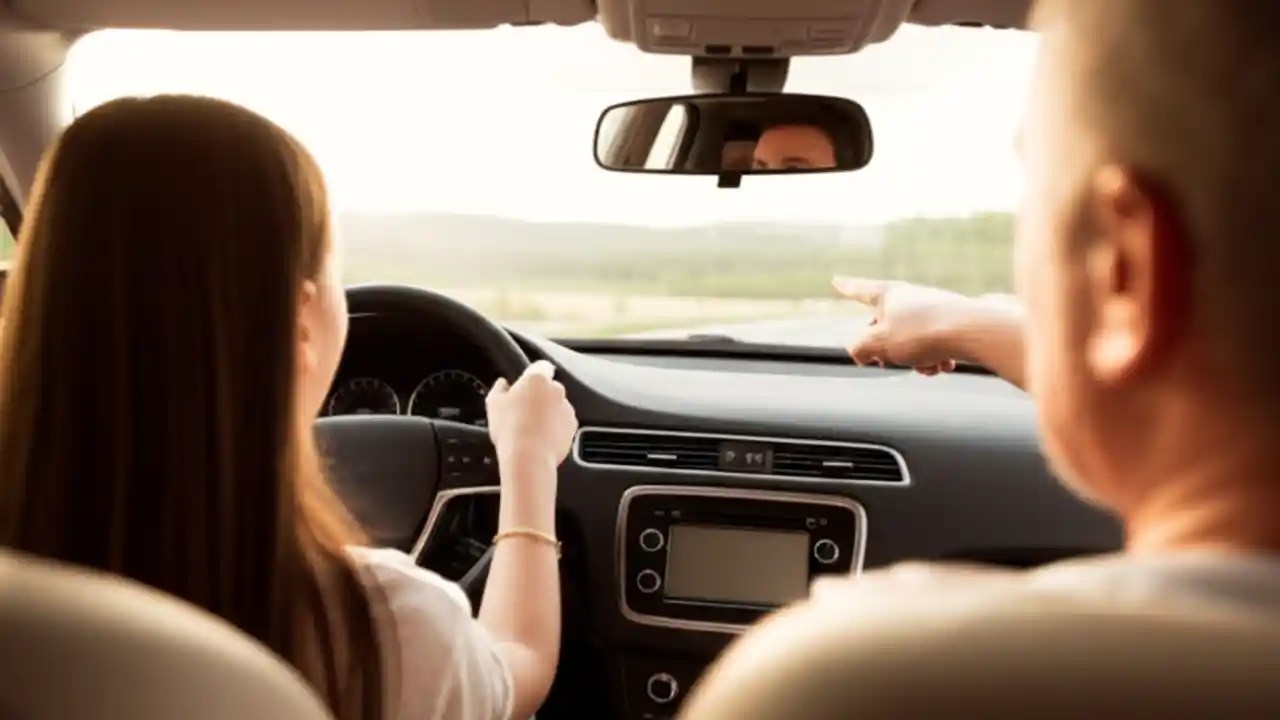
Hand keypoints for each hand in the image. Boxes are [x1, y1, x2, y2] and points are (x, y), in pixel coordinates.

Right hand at [486, 360, 578, 469]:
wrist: (529, 458)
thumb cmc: (509, 428)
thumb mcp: (493, 404)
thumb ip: (499, 388)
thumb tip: (502, 384)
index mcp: (537, 378)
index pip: (541, 366)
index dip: (533, 375)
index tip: (525, 386)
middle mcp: (557, 389)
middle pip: (549, 388)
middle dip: (539, 396)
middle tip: (523, 411)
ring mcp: (567, 408)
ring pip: (557, 406)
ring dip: (548, 413)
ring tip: (531, 429)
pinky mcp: (573, 427)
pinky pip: (563, 423)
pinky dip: (556, 428)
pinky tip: (541, 439)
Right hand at [832, 276, 969, 374]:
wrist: (973, 332)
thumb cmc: (923, 333)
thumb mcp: (877, 343)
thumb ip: (859, 348)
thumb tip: (860, 352)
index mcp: (888, 295)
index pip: (860, 290)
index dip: (846, 287)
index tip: (836, 280)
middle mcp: (910, 297)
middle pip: (887, 326)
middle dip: (889, 350)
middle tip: (890, 361)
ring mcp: (932, 308)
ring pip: (912, 340)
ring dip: (915, 359)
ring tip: (927, 365)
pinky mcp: (952, 321)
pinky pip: (934, 343)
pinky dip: (935, 357)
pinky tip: (943, 364)